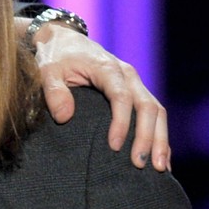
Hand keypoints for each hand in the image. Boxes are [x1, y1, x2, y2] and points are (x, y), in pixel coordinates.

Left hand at [31, 22, 170, 171]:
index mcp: (108, 69)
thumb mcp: (47, 70)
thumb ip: (54, 92)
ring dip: (160, 139)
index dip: (121, 123)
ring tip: (159, 168)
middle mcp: (128, 75)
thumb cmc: (55, 57)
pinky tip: (161, 157)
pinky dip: (159, 135)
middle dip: (147, 137)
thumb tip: (65, 117)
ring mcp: (135, 84)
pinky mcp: (135, 92)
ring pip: (157, 111)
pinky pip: (153, 114)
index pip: (122, 97)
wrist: (64, 40)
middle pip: (148, 107)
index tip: (113, 147)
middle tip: (140, 164)